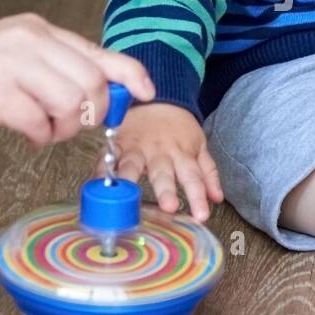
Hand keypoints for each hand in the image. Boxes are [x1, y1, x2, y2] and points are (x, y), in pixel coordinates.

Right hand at [0, 13, 153, 143]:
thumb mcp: (15, 59)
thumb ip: (54, 69)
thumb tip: (101, 94)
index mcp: (38, 30)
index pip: (99, 51)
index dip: (131, 74)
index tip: (146, 93)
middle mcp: (29, 39)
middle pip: (93, 81)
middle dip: (92, 112)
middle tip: (70, 125)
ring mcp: (11, 64)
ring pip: (71, 102)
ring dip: (64, 127)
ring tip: (44, 129)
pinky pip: (39, 122)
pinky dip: (39, 136)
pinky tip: (25, 133)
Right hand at [105, 102, 222, 220]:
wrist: (158, 99)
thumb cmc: (179, 129)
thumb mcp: (199, 146)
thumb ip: (208, 173)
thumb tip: (216, 199)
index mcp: (182, 154)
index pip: (193, 177)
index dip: (197, 196)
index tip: (201, 215)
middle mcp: (159, 153)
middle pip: (162, 173)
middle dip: (165, 189)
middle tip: (169, 207)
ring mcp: (137, 148)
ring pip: (132, 166)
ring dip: (130, 181)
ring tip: (125, 198)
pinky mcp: (118, 145)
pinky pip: (107, 158)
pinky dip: (102, 171)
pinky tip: (98, 185)